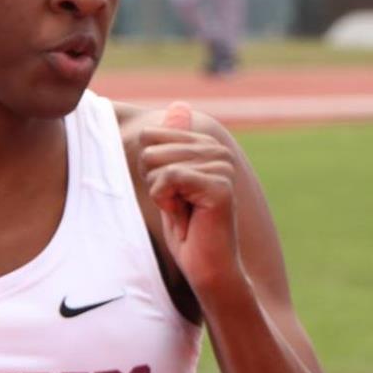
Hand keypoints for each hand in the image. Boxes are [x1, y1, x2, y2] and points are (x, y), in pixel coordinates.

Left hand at [138, 102, 242, 295]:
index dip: (150, 171)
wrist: (208, 267)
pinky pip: (169, 177)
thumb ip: (171, 145)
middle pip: (151, 147)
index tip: (172, 194)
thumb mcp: (170, 183)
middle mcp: (218, 150)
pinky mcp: (220, 185)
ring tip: (184, 212)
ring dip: (161, 195)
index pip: (151, 135)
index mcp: (207, 144)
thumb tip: (179, 105)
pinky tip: (186, 217)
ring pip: (157, 163)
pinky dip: (166, 202)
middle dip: (154, 183)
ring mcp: (222, 167)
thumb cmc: (187, 231)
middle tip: (178, 206)